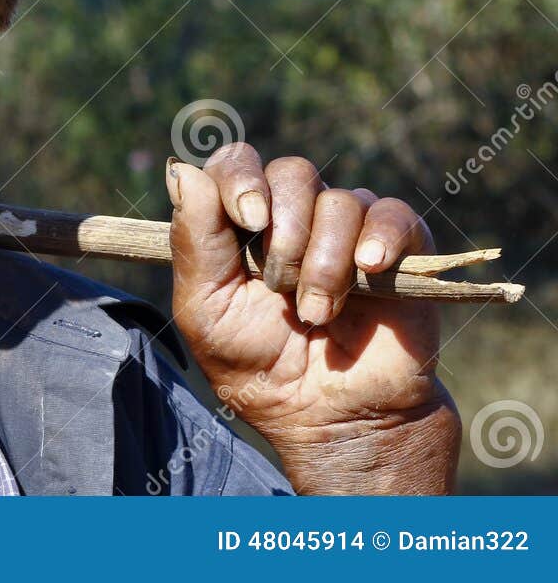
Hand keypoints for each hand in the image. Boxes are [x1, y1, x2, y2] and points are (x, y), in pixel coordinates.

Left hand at [165, 143, 459, 494]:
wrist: (329, 418)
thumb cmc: (258, 367)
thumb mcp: (206, 310)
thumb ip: (193, 241)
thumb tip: (182, 169)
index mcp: (241, 224)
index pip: (237, 163)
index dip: (241, 179)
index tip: (249, 219)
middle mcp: (295, 216)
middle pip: (292, 173)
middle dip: (284, 230)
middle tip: (279, 285)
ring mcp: (348, 230)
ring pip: (340, 201)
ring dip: (324, 262)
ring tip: (317, 314)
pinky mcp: (400, 251)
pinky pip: (393, 215)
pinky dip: (379, 238)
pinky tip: (370, 271)